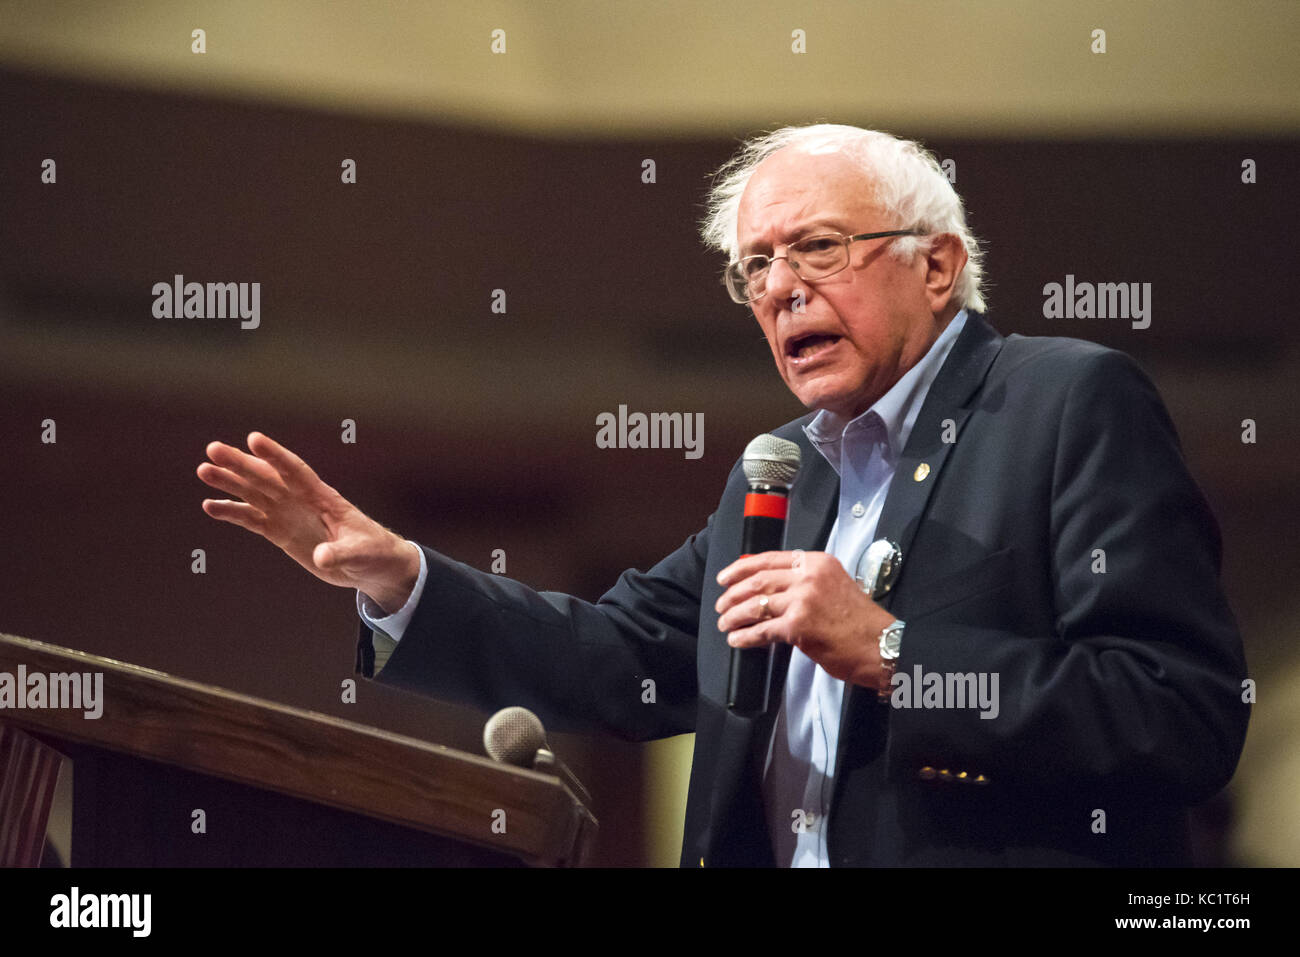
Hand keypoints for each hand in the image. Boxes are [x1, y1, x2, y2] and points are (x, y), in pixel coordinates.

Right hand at [197, 432, 419, 613]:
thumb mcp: (362, 553)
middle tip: (212, 449)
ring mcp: (289, 514)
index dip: (276, 455)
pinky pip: (252, 519)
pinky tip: (210, 505)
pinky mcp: (281, 532)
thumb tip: (322, 557)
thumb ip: (341, 553)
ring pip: (254, 493)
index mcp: (324, 497)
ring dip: (229, 482)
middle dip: (241, 463)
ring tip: (204, 470)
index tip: (253, 439)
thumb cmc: (373, 552)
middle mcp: (301, 500)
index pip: (296, 471)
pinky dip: (232, 512)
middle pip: (267, 477)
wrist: (371, 565)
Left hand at [715, 550, 896, 690]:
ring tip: (726, 624)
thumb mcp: (834, 585)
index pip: (769, 559)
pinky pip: (762, 630)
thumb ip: (805, 581)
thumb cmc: (860, 621)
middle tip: (721, 605)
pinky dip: (745, 636)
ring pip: (756, 604)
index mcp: (816, 562)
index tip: (725, 577)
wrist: (881, 644)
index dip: (741, 568)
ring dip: (735, 616)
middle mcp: (809, 576)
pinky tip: (737, 640)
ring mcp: (803, 600)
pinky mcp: (799, 626)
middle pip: (758, 580)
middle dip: (733, 594)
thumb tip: (771, 587)